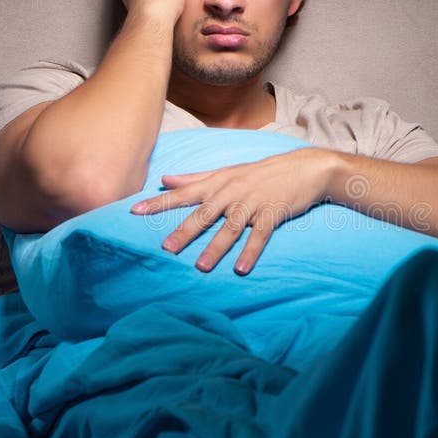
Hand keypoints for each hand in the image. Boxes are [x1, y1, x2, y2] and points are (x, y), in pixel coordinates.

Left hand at [130, 148, 335, 273]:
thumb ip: (194, 179)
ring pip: (231, 228)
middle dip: (185, 231)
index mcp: (218, 183)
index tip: (135, 211)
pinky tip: (242, 268)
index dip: (160, 203)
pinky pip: (260, 235)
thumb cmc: (260, 172)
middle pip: (205, 214)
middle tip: (167, 249)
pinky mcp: (273, 213)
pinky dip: (251, 251)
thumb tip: (164, 179)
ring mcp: (253, 203)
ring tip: (202, 267)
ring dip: (217, 247)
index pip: (184, 193)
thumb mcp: (226, 172)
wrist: (302, 168)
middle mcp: (232, 192)